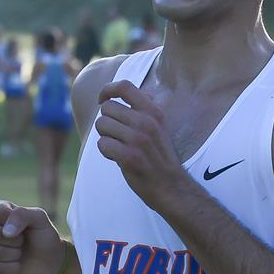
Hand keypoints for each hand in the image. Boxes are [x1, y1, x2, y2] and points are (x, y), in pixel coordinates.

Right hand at [0, 200, 67, 273]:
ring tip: (20, 253)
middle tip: (23, 241)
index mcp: (1, 209)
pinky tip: (17, 265)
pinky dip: (10, 267)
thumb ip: (22, 215)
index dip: (12, 221)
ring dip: (13, 254)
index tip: (26, 227)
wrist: (48, 263)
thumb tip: (5, 232)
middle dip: (13, 240)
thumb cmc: (43, 237)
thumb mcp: (39, 219)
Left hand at [95, 80, 183, 207]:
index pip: (125, 87)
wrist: (171, 186)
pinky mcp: (129, 156)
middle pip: (107, 108)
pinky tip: (117, 157)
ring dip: (105, 137)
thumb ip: (143, 109)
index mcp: (153, 112)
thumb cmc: (159, 156)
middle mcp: (146, 122)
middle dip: (106, 122)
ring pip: (102, 125)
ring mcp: (137, 139)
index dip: (107, 90)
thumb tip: (120, 92)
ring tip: (118, 147)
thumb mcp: (159, 126)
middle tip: (116, 136)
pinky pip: (102, 144)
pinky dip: (105, 151)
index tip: (102, 99)